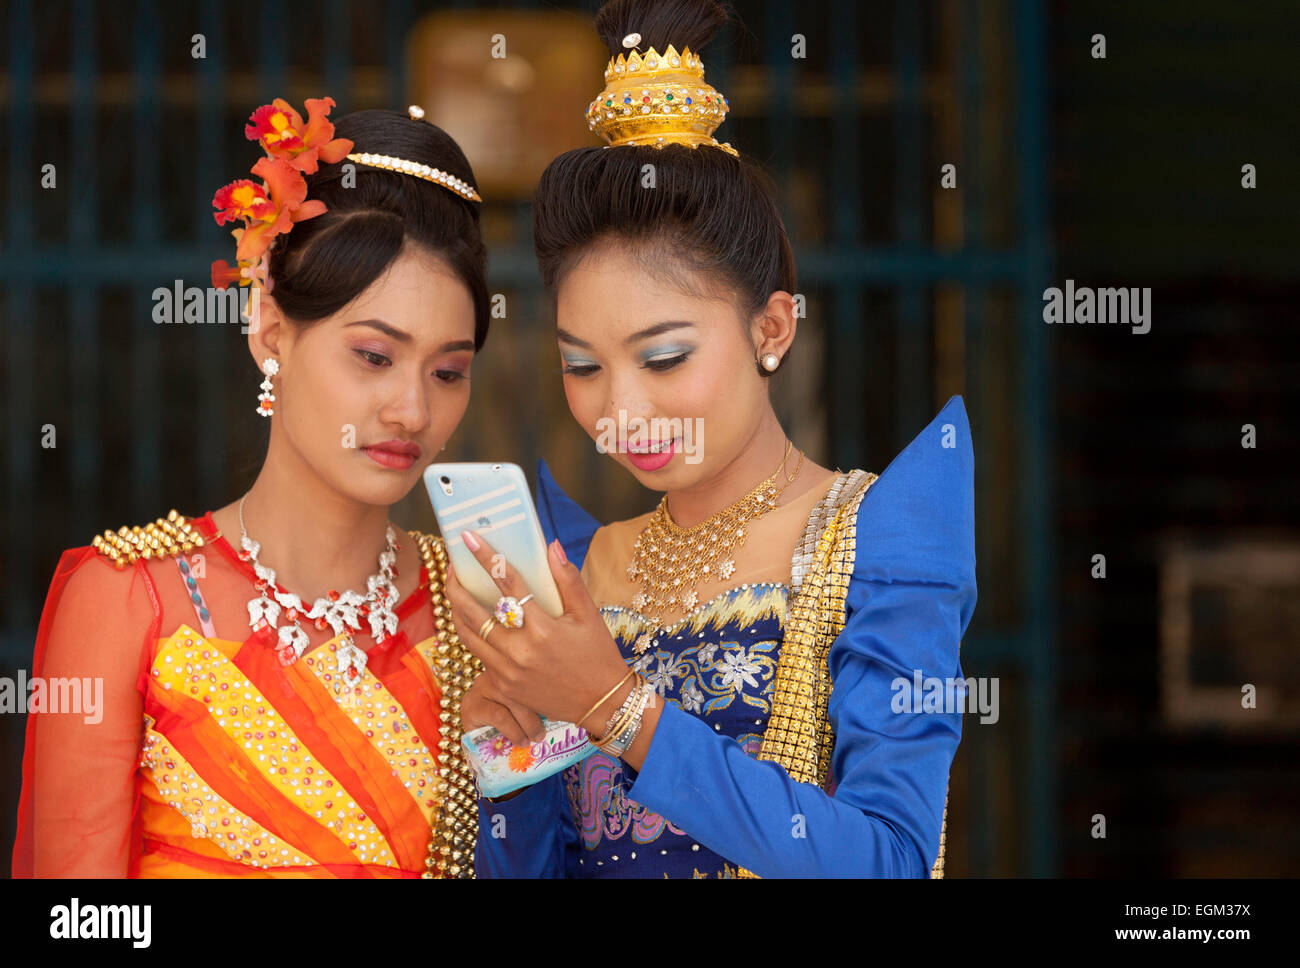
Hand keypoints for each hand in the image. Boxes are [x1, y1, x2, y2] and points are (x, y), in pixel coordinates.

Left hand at [443, 531, 630, 732]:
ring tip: (456, 593)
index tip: (470, 539)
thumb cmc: (597, 654)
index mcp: (543, 630)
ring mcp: (508, 673)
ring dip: (456, 612)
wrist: (601, 703)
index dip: (487, 558)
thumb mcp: (588, 614)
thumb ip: (568, 579)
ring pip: (468, 636)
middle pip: (473, 613)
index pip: (508, 585)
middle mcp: (520, 652)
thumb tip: (551, 546)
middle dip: (455, 586)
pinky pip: (479, 657)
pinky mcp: (503, 687)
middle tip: (452, 567)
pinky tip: (474, 622)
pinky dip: (474, 636)